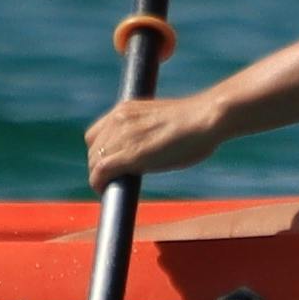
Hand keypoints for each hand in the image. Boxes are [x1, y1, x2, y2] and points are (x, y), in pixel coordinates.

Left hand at [84, 91, 225, 185]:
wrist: (206, 119)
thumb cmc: (196, 123)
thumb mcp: (162, 121)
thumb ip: (147, 132)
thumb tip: (149, 149)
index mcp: (126, 109)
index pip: (97, 132)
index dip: (100, 150)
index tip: (110, 162)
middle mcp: (118, 119)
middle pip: (92, 148)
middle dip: (99, 164)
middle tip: (112, 178)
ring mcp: (122, 136)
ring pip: (94, 161)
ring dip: (99, 175)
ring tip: (110, 186)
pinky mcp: (128, 155)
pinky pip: (100, 172)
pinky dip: (98, 183)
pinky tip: (104, 190)